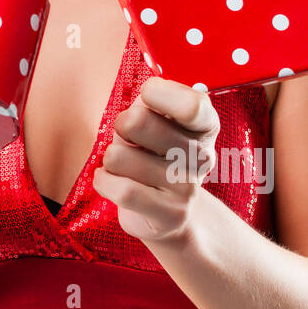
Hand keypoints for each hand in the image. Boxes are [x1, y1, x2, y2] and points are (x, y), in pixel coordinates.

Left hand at [92, 77, 219, 244]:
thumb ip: (152, 103)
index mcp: (204, 126)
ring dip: (110, 158)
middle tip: (126, 136)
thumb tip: (148, 94)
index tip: (146, 97)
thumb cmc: (154, 154)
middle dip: (120, 125)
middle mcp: (202, 156)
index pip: (191, 105)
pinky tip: (108, 179)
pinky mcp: (170, 215)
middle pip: (139, 122)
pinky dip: (104, 181)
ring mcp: (188, 188)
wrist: (169, 215)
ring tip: (120, 164)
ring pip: (120, 157)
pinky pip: (122, 191)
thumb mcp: (156, 120)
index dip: (158, 94)